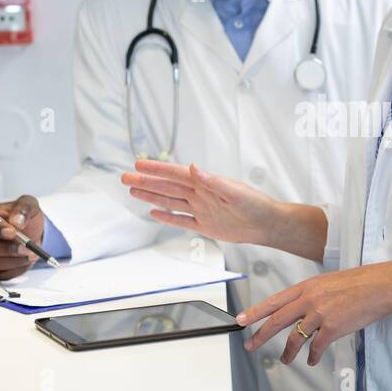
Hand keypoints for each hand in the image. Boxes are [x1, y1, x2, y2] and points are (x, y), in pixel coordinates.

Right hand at [0, 195, 45, 280]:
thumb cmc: (23, 216)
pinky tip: (27, 260)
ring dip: (13, 260)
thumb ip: (23, 209)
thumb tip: (16, 222)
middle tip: (26, 246)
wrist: (31, 231)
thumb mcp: (28, 204)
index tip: (12, 231)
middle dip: (6, 248)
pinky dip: (15, 269)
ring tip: (32, 253)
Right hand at [122, 160, 280, 245]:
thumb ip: (213, 181)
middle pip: (167, 188)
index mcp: (205, 183)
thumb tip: (193, 167)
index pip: (175, 174)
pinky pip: (181, 221)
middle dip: (146, 182)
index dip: (156, 170)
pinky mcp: (205, 226)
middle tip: (125, 177)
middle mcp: (200, 195)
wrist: (266, 224)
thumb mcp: (235, 192)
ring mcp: (201, 210)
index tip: (138, 164)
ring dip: (151, 197)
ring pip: (170, 202)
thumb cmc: (256, 204)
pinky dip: (167, 217)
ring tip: (133, 191)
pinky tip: (154, 213)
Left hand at [238, 261, 391, 366]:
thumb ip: (312, 294)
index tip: (240, 320)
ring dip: (288, 352)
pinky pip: (316, 347)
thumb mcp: (328, 282)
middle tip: (250, 345)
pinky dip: (313, 356)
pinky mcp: (332, 328)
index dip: (255, 312)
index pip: (274, 301)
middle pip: (277, 320)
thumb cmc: (359, 283)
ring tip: (285, 360)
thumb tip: (301, 308)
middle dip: (260, 335)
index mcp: (307, 286)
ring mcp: (320, 313)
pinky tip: (312, 360)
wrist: (379, 287)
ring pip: (295, 337)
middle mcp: (309, 299)